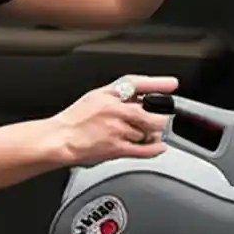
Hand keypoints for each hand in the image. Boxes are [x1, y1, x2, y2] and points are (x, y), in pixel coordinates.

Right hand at [51, 75, 178, 165]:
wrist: (60, 139)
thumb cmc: (74, 120)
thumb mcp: (95, 97)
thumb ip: (117, 95)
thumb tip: (140, 97)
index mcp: (108, 94)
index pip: (138, 84)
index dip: (158, 83)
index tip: (172, 84)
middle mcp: (115, 110)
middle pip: (151, 112)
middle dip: (159, 117)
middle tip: (159, 119)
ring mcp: (117, 129)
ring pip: (148, 132)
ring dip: (149, 134)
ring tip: (141, 134)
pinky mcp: (117, 148)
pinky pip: (144, 149)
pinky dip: (155, 148)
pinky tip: (158, 146)